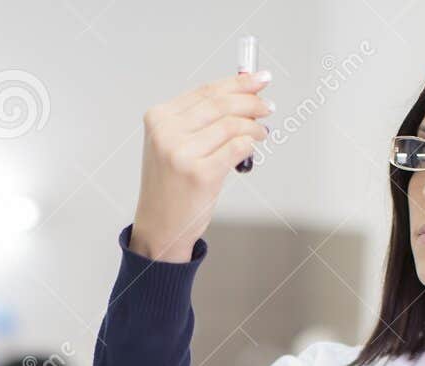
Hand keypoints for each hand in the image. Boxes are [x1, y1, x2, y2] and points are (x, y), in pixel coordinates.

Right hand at [129, 70, 273, 261]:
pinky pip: (237, 147)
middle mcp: (166, 133)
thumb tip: (242, 95)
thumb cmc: (170, 187)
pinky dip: (250, 144)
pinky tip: (252, 147)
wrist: (160, 227)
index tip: (259, 79)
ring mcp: (182, 154)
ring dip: (254, 127)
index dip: (238, 83)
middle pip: (221, 104)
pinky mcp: (201, 174)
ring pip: (232, 125)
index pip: (206, 91)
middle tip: (266, 107)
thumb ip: (200, 120)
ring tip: (261, 132)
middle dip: (251, 102)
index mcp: (158, 119)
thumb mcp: (173, 145)